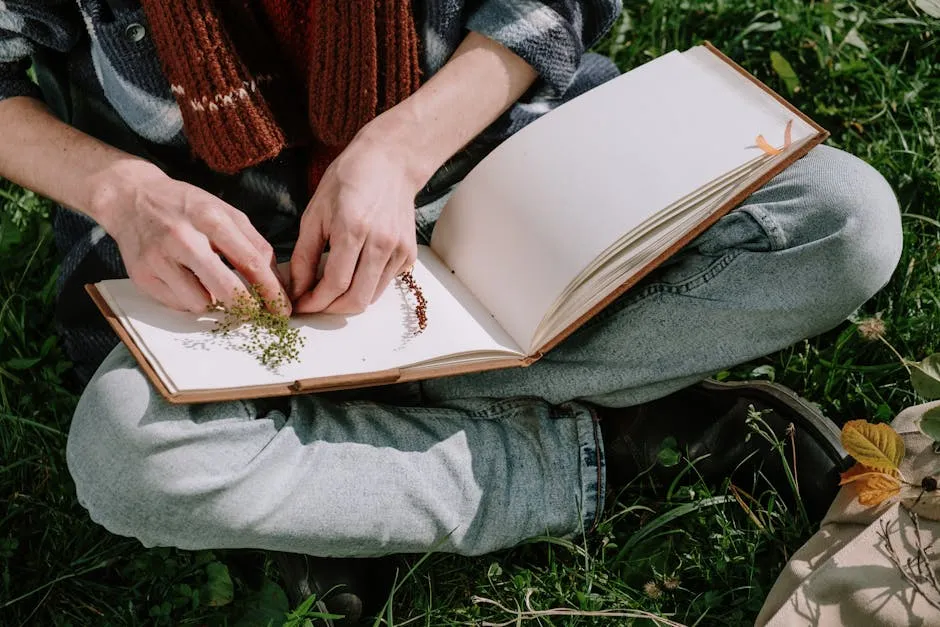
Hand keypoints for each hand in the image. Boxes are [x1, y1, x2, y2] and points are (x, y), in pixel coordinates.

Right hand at [96, 167, 288, 313]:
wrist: (131, 198)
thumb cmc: (187, 207)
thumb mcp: (225, 212)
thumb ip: (253, 244)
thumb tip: (277, 282)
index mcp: (210, 218)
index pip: (250, 262)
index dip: (271, 291)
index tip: (282, 309)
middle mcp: (182, 238)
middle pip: (226, 289)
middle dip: (247, 308)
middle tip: (256, 313)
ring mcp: (158, 259)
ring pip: (201, 303)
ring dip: (213, 301)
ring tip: (210, 284)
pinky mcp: (142, 276)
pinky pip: (178, 305)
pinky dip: (190, 299)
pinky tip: (187, 281)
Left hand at [289, 129, 420, 313]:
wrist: (390, 162)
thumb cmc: (348, 181)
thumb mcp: (315, 213)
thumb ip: (305, 255)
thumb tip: (297, 289)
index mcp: (353, 229)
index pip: (334, 284)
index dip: (314, 302)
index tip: (300, 305)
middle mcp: (381, 243)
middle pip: (355, 299)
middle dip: (330, 309)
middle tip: (314, 304)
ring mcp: (399, 250)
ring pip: (371, 297)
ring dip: (347, 301)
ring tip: (330, 290)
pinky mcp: (409, 254)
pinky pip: (384, 284)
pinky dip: (365, 287)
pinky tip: (354, 271)